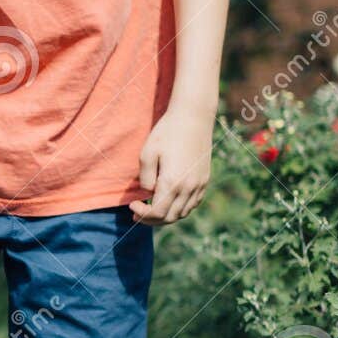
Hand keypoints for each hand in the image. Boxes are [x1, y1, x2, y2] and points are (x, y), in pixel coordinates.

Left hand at [129, 103, 214, 224]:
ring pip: (182, 213)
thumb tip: (149, 193)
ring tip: (152, 209)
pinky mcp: (204, 180)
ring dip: (166, 216)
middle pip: (170, 217)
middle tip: (137, 214)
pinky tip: (169, 201)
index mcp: (172, 182)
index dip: (143, 215)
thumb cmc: (167, 133)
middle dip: (151, 219)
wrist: (193, 118)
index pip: (157, 213)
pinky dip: (180, 209)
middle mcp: (188, 188)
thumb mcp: (147, 153)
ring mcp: (199, 185)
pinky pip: (192, 204)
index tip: (132, 205)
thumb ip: (146, 179)